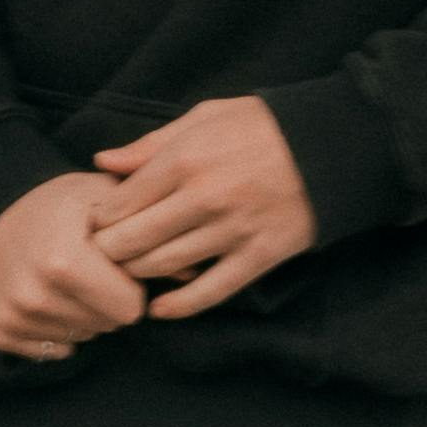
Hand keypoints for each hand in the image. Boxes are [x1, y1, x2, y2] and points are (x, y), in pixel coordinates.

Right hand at [0, 176, 149, 358]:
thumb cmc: (55, 204)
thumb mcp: (101, 198)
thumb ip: (150, 227)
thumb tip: (195, 273)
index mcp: (63, 261)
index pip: (131, 309)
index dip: (129, 284)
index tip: (113, 261)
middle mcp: (33, 295)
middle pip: (108, 327)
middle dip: (107, 300)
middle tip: (87, 270)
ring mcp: (11, 317)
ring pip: (81, 339)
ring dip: (81, 315)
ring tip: (63, 279)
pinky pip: (49, 351)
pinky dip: (53, 330)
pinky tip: (44, 297)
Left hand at [89, 97, 314, 321]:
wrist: (330, 145)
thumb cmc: (261, 125)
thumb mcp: (203, 117)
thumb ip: (150, 144)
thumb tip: (103, 162)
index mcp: (184, 160)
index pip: (120, 203)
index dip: (99, 220)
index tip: (96, 226)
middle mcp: (202, 198)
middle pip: (133, 240)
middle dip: (109, 252)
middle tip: (103, 257)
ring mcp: (231, 230)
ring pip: (165, 266)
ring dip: (139, 275)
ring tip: (130, 273)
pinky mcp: (259, 255)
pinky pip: (211, 291)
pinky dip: (180, 306)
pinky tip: (160, 309)